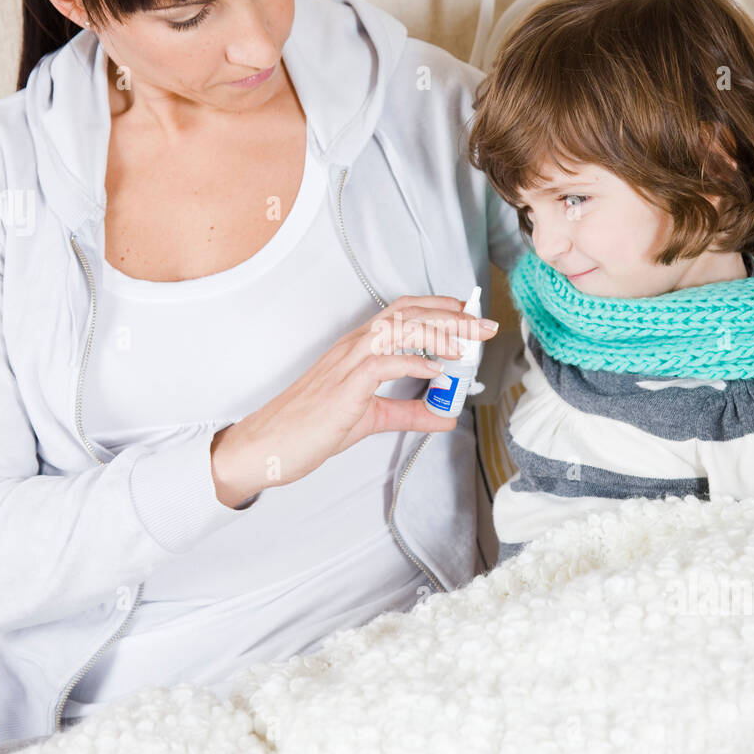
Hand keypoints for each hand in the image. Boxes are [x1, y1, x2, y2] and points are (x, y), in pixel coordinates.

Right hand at [210, 295, 497, 506]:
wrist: (269, 445)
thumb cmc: (310, 427)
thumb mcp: (372, 418)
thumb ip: (409, 412)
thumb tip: (444, 414)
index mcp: (359, 348)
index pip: (404, 312)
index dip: (441, 309)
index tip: (471, 316)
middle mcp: (354, 346)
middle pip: (408, 312)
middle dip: (451, 315)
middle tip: (484, 324)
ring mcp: (347, 363)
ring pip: (397, 329)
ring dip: (437, 332)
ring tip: (468, 343)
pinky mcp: (344, 386)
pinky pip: (383, 362)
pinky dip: (413, 361)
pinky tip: (436, 369)